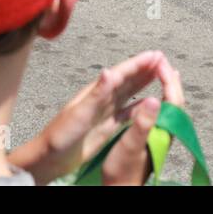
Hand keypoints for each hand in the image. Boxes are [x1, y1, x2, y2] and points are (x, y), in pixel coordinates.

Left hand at [8, 50, 182, 184]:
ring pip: (128, 94)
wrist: (49, 158)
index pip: (121, 74)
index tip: (156, 54)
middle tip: (163, 59)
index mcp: (96, 93)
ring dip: (143, 84)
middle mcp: (102, 99)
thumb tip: (109, 70)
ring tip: (159, 75)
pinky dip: (139, 106)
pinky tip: (149, 104)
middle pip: (127, 81)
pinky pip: (127, 113)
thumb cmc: (60, 136)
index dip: (139, 64)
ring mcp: (104, 113)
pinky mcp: (106, 127)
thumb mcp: (79, 114)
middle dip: (144, 69)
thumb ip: (96, 93)